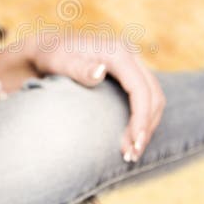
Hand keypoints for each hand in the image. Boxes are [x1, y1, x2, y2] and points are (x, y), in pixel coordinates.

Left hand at [24, 32, 165, 162]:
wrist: (49, 48)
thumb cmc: (52, 56)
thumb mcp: (59, 61)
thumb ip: (78, 68)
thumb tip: (100, 72)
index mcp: (117, 52)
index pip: (140, 89)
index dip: (142, 118)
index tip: (135, 144)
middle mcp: (130, 55)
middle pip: (153, 95)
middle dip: (147, 127)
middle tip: (132, 155)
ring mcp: (132, 64)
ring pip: (154, 98)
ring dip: (148, 126)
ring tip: (132, 151)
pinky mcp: (129, 73)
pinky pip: (146, 97)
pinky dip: (143, 119)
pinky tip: (131, 137)